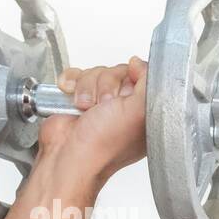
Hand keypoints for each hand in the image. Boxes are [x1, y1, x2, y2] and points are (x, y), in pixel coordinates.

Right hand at [35, 56, 148, 184]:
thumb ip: (148, 83)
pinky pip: (75, 76)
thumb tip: (140, 63)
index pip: (142, 75)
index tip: (124, 94)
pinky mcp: (78, 99)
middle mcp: (124, 108)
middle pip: (116, 71)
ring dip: (87, 88)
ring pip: (95, 72)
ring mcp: (100, 104)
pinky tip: (73, 102)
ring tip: (87, 109)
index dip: (130, 80)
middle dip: (106, 85)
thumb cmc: (104, 144)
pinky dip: (71, 85)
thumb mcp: (139, 111)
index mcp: (144, 112)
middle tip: (104, 106)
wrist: (70, 155)